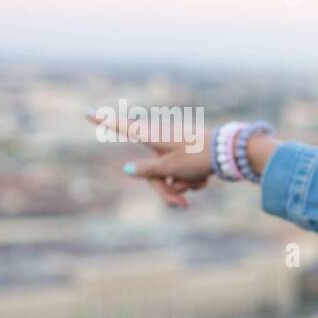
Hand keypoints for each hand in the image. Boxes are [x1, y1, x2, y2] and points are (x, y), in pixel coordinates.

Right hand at [86, 108, 213, 208]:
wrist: (231, 153)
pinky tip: (207, 178)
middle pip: (151, 171)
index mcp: (153, 136)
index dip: (105, 122)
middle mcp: (162, 141)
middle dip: (166, 190)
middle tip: (182, 206)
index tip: (86, 111)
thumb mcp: (169, 167)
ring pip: (170, 176)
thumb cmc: (197, 156)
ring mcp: (177, 149)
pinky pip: (184, 174)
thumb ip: (147, 171)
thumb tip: (126, 169)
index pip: (123, 128)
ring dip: (184, 185)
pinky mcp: (189, 156)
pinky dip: (194, 180)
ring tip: (200, 182)